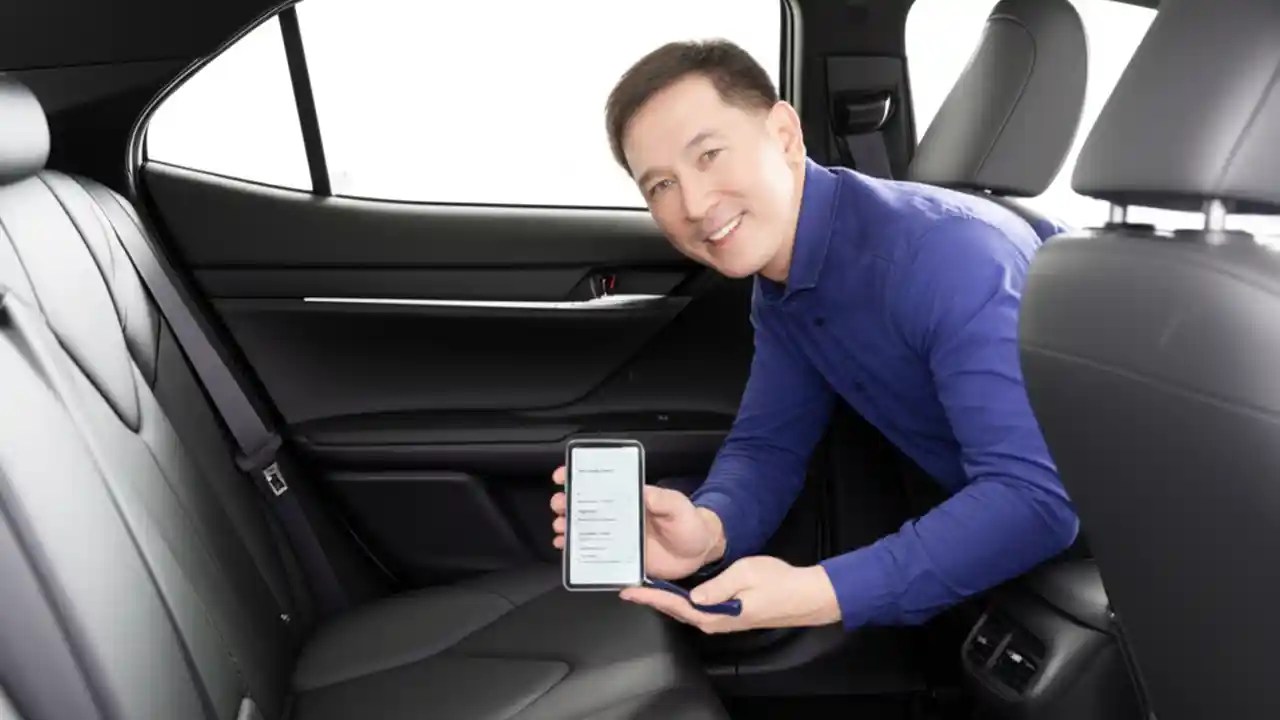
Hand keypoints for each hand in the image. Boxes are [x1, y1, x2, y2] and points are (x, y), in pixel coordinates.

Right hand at [550, 465, 724, 579]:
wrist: (699, 552)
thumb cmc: (689, 523)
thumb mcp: (677, 506)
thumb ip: (661, 499)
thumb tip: (642, 491)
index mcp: (632, 497)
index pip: (602, 483)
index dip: (580, 477)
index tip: (563, 475)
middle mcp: (621, 515)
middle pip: (587, 506)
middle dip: (567, 503)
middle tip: (559, 506)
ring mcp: (619, 536)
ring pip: (586, 529)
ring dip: (569, 526)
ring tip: (560, 528)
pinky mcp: (621, 557)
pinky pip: (595, 553)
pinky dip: (578, 551)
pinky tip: (566, 549)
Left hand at [620, 556, 840, 633]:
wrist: (803, 597)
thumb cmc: (777, 583)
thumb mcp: (745, 576)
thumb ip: (718, 587)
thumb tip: (694, 595)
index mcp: (715, 614)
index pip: (675, 606)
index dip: (651, 598)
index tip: (630, 591)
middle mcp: (715, 621)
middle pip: (676, 611)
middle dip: (653, 600)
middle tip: (629, 588)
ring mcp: (722, 620)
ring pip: (686, 611)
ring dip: (666, 601)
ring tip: (645, 589)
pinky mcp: (729, 615)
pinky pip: (697, 609)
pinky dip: (681, 601)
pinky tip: (674, 593)